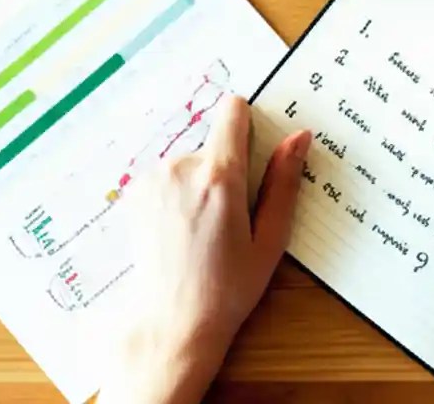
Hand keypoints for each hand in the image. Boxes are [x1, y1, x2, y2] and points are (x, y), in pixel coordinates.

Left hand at [99, 96, 310, 403]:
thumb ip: (284, 183)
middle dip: (225, 169)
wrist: (170, 322)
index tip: (253, 149)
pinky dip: (177, 193)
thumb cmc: (226, 288)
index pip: (232, 112)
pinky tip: (180, 230)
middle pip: (213, 143)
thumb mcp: (269, 240)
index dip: (247, 123)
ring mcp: (152, 179)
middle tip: (230, 217)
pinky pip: (167, 176)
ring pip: (190, 161)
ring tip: (203, 229)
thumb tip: (299, 137)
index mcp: (218, 176)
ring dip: (199, 182)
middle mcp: (180, 168)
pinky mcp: (134, 192)